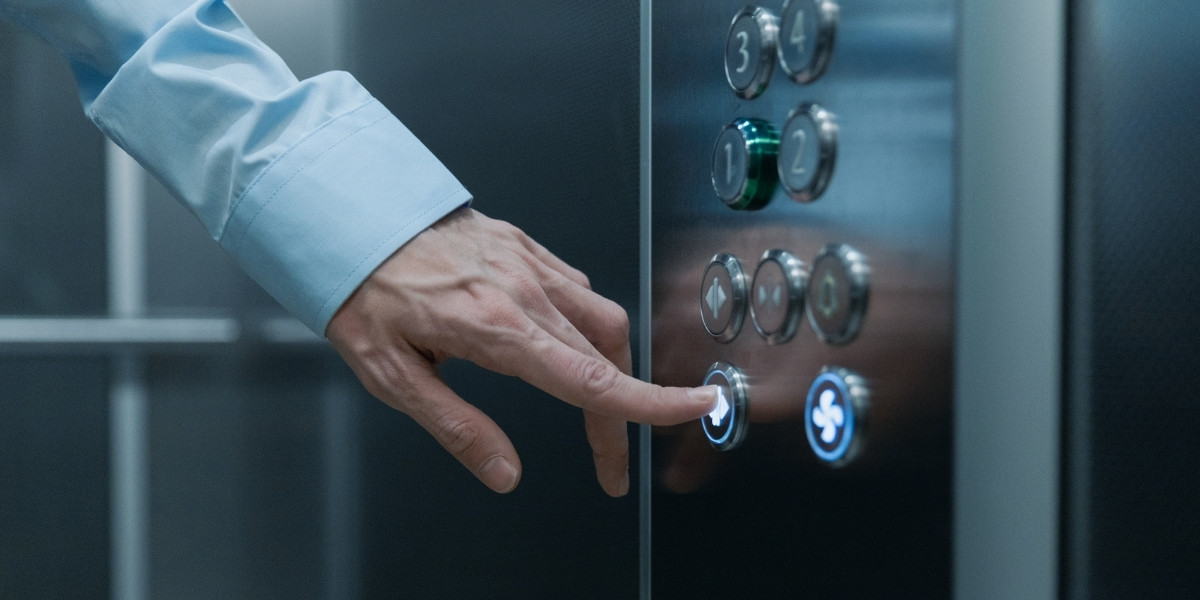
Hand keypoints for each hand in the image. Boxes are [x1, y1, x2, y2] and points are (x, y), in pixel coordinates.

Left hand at [326, 208, 717, 495]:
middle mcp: (523, 291)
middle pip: (606, 356)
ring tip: (594, 403)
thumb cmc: (363, 291)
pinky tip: (564, 340)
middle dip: (622, 412)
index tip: (694, 409)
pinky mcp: (523, 245)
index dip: (648, 403)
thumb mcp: (392, 376)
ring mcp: (528, 263)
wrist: (349, 214)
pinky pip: (576, 286)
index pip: (591, 378)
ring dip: (612, 365)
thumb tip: (505, 473)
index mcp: (496, 328)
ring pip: (603, 316)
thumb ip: (457, 427)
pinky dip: (586, 322)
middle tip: (606, 460)